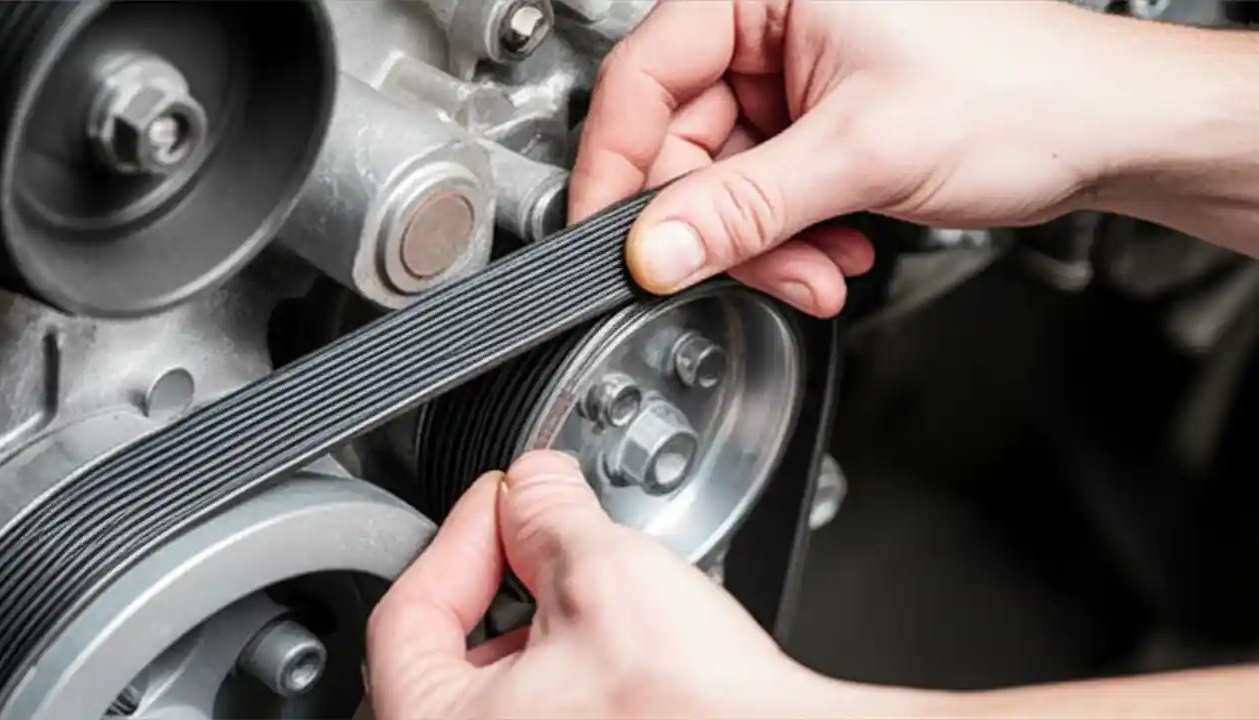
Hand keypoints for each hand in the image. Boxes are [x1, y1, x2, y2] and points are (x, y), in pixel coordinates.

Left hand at [365, 450, 920, 717]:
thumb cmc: (692, 713)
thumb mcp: (605, 575)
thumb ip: (549, 512)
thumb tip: (535, 480)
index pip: (411, 612)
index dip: (462, 535)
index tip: (504, 501)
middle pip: (458, 647)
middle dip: (512, 576)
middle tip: (555, 533)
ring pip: (515, 681)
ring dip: (555, 621)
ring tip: (609, 589)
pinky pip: (559, 709)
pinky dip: (583, 667)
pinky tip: (633, 644)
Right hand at [570, 0, 1139, 316]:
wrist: (1106, 127)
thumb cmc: (1021, 92)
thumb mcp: (861, 153)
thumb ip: (743, 209)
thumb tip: (655, 248)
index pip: (645, 76)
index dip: (619, 165)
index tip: (613, 236)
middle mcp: (774, 23)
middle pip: (683, 140)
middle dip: (719, 225)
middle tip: (750, 269)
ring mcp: (795, 75)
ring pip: (724, 178)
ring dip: (763, 242)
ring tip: (821, 265)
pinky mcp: (817, 119)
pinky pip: (765, 190)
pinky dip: (790, 235)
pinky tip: (836, 247)